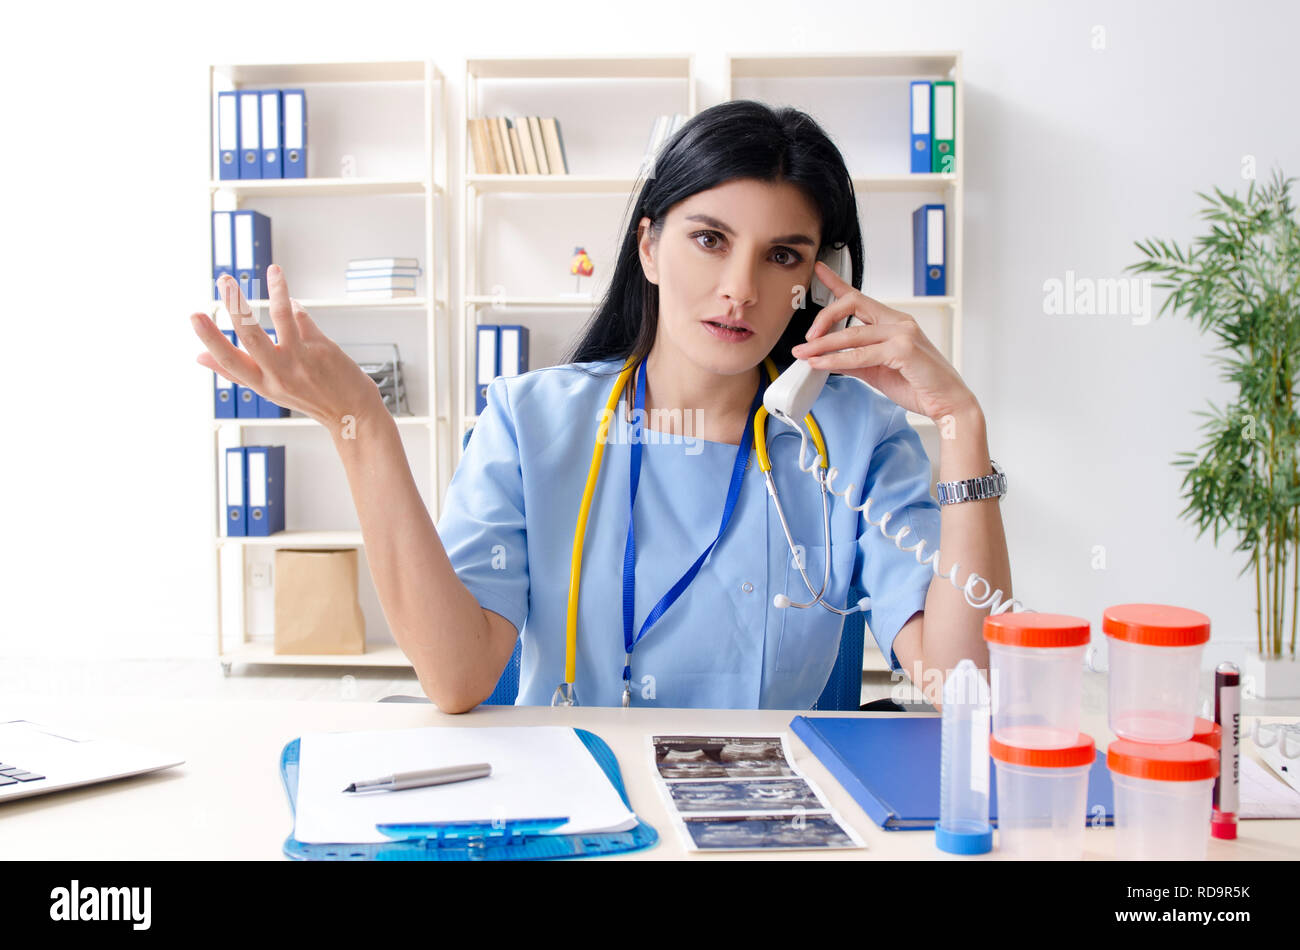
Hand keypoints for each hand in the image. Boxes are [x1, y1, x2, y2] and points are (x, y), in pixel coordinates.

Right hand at [190, 266, 382, 429]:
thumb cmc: (307, 396)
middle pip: (250, 335)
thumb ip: (235, 372)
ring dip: (277, 290)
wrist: (351, 412)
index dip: (209, 338)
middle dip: (235, 305)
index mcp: (261, 383)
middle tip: (224, 281)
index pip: (228, 360)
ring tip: (273, 271)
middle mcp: (279, 373)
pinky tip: (290, 302)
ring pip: (283, 318)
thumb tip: (198, 357)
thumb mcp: (267, 389)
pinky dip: (295, 306)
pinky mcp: (322, 348)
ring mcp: (301, 359)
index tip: (195, 316)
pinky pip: (304, 318)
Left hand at [789, 260, 977, 421]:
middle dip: (824, 317)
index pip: (860, 297)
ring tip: (803, 353)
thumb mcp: (877, 371)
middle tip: (807, 337)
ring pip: (853, 333)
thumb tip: (827, 358)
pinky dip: (836, 359)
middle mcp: (899, 322)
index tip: (818, 271)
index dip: (837, 283)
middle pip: (853, 303)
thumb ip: (854, 361)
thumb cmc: (920, 385)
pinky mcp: (904, 350)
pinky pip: (861, 354)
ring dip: (823, 344)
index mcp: (893, 323)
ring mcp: (903, 334)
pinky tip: (821, 364)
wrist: (948, 403)